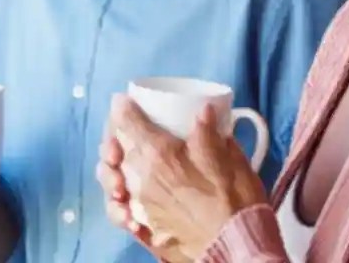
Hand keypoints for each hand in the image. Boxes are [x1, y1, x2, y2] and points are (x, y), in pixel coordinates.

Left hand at [107, 94, 269, 259]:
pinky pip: (120, 213)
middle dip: (113, 138)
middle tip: (123, 132)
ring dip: (111, 170)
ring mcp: (141, 206)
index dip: (122, 108)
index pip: (128, 123)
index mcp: (160, 154)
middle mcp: (143, 179)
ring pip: (111, 182)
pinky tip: (125, 200)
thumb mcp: (228, 157)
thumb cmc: (236, 200)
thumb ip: (208, 131)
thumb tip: (203, 108)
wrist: (237, 247)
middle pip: (114, 151)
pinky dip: (118, 204)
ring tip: (119, 166)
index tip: (121, 101)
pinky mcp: (146, 228)